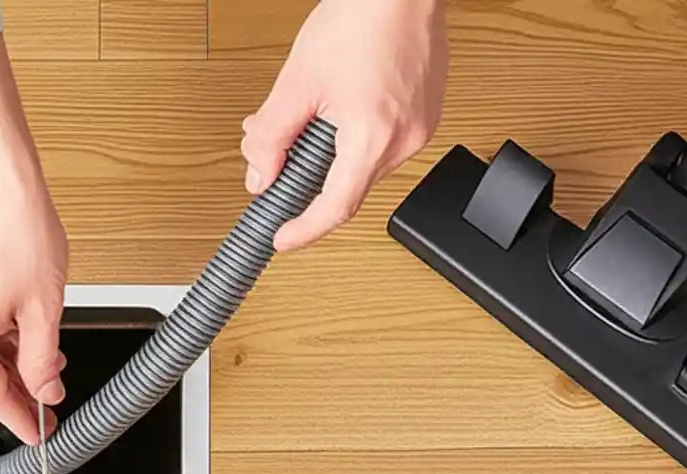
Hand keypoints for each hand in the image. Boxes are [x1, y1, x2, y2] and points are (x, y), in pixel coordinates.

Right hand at [0, 177, 67, 446]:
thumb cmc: (17, 232)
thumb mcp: (43, 310)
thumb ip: (42, 361)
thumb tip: (45, 391)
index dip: (19, 420)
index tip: (40, 437)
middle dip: (19, 393)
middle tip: (51, 410)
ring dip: (14, 364)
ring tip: (51, 369)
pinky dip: (3, 341)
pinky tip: (30, 342)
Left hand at [241, 0, 447, 250]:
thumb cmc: (362, 17)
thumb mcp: (297, 82)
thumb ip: (271, 137)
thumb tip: (260, 173)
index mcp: (374, 136)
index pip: (336, 208)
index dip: (305, 230)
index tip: (283, 239)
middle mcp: (406, 139)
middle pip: (348, 186)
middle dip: (308, 180)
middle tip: (277, 161)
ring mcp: (421, 129)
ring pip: (364, 166)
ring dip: (330, 156)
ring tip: (309, 118)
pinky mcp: (426, 116)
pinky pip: (384, 145)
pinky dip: (354, 140)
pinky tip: (338, 111)